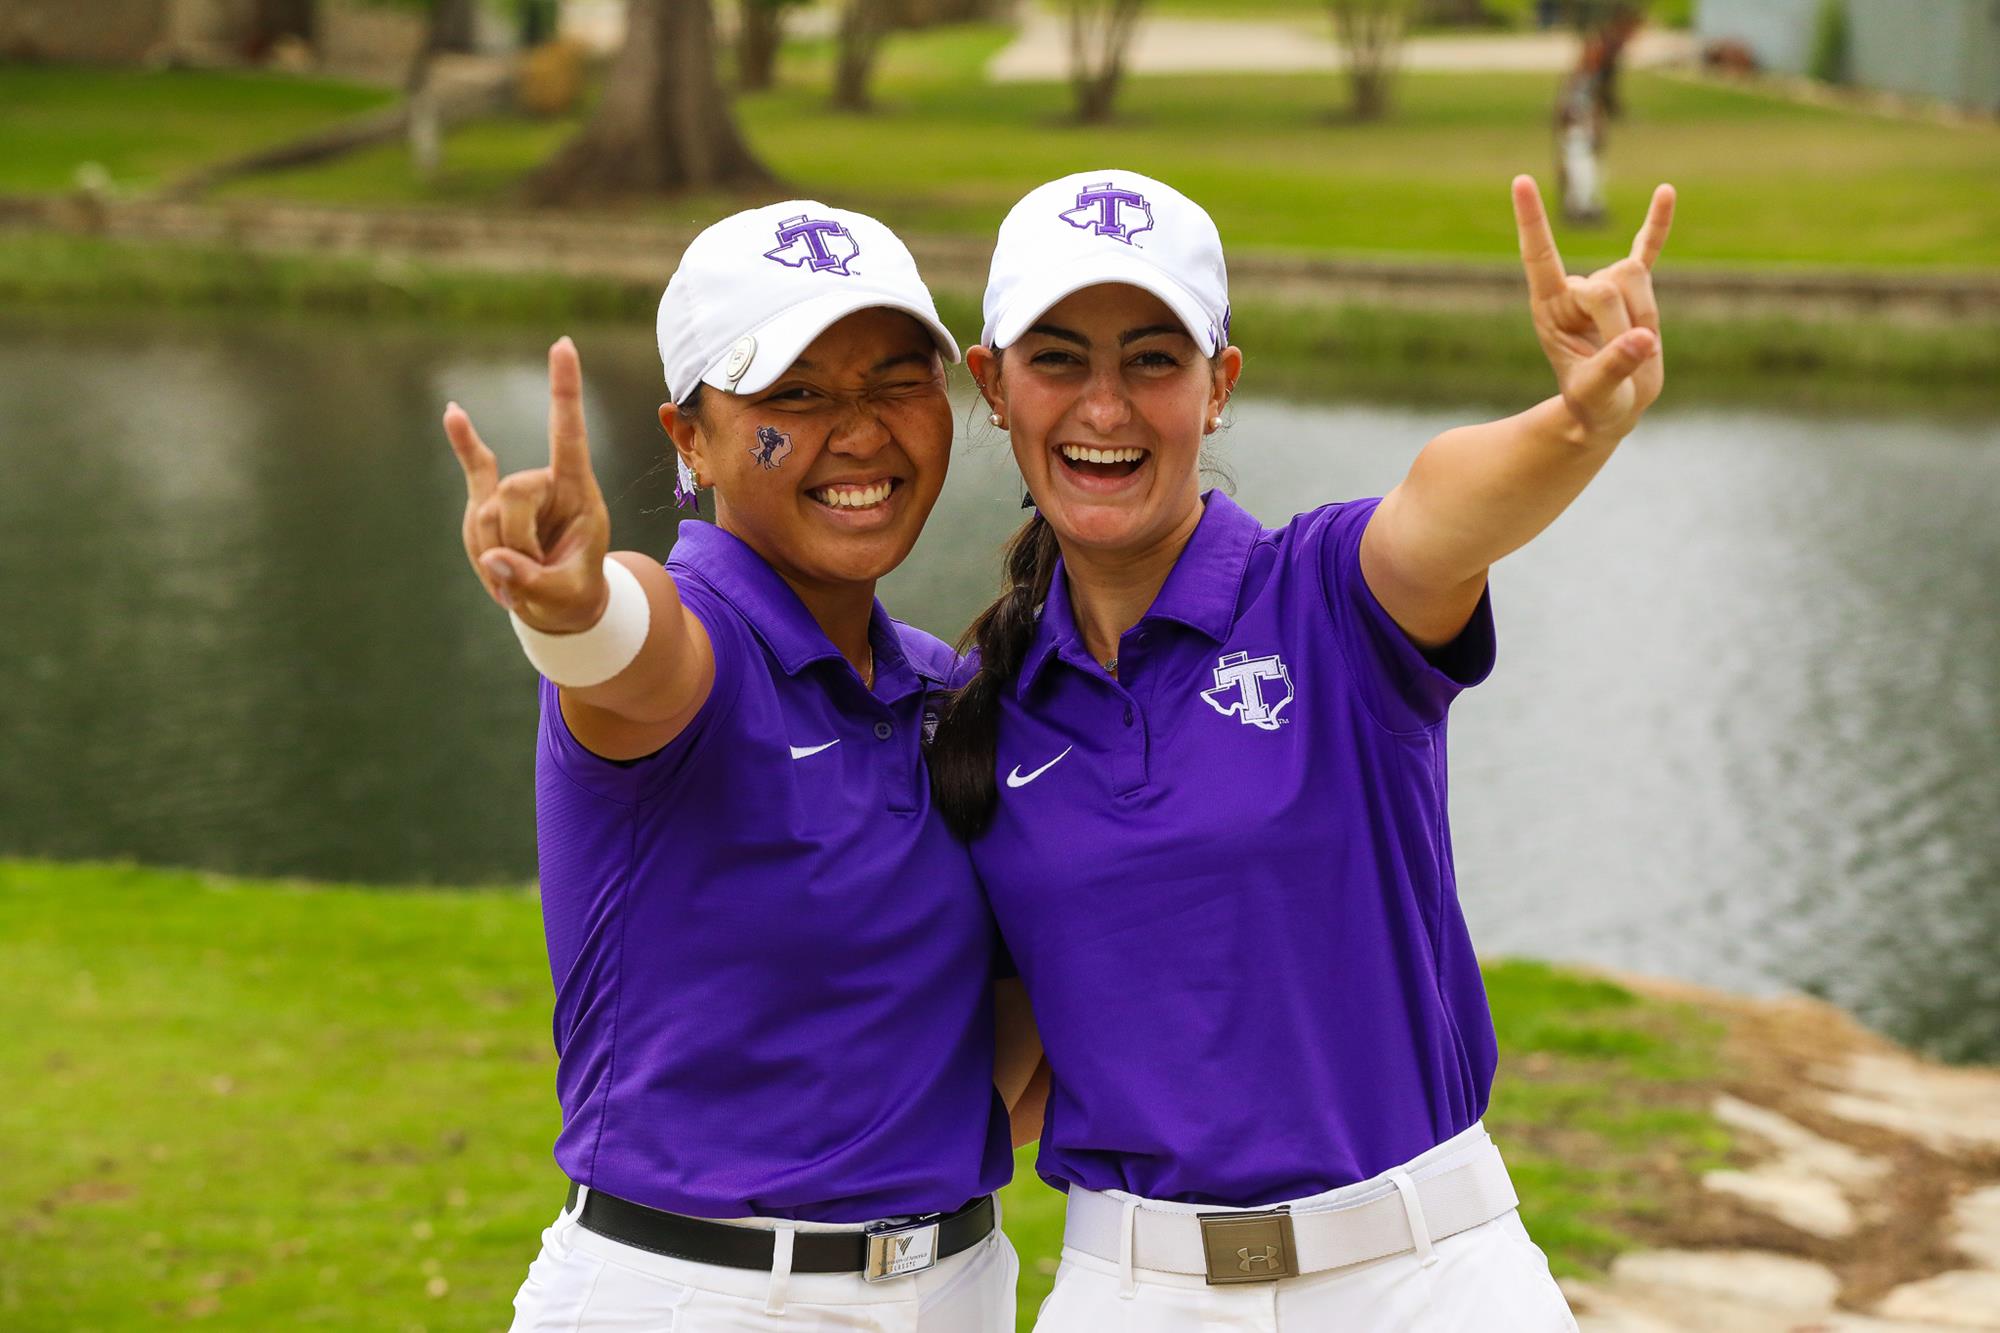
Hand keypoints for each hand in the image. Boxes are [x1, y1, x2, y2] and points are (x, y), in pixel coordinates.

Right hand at [443, 336, 612, 633]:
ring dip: (494, 554)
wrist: (556, 605)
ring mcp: (515, 492)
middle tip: (530, 574)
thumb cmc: (572, 593)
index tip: (563, 344)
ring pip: (486, 514)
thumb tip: (496, 558)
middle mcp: (547, 483)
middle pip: (512, 495)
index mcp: (579, 493)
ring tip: (517, 573)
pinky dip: (463, 442)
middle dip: (516, 542)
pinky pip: (474, 468)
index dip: (564, 393)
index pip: (571, 435)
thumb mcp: (564, 597)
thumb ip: (533, 581)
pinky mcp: (487, 502)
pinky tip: (452, 412)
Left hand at [1513, 175, 1674, 442]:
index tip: (1521, 180)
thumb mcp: (1597, 393)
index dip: (1532, 221)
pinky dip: (1656, 225)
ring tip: (1631, 346)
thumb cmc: (1594, 403)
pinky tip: (1666, 191)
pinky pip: (1647, 252)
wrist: (1610, 408)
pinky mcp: (1632, 289)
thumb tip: (1643, 340)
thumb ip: (1614, 367)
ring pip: (1635, 276)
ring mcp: (1603, 286)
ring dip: (1643, 314)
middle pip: (1608, 280)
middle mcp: (1573, 290)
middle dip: (1622, 320)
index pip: (1539, 257)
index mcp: (1550, 308)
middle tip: (1617, 355)